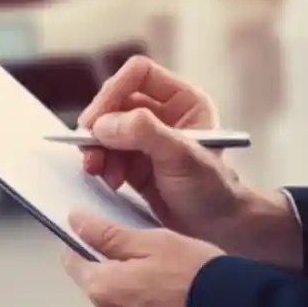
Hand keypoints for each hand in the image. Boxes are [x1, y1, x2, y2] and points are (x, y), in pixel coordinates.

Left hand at [62, 211, 222, 306]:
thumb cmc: (197, 277)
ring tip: (166, 283)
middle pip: (97, 286)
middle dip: (115, 271)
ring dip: (132, 294)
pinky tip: (170, 303)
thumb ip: (107, 234)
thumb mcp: (152, 242)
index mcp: (103, 289)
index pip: (73, 262)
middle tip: (151, 260)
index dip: (85, 244)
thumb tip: (76, 221)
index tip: (102, 237)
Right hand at [79, 56, 218, 191]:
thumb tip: (104, 123)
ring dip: (97, 149)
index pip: (138, 74)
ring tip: (98, 169)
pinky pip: (105, 153)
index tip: (98, 118)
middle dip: (100, 125)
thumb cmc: (214, 190)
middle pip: (115, 101)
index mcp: (183, 100)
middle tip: (89, 146)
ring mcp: (146, 139)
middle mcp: (163, 114)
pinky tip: (112, 180)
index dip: (115, 90)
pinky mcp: (134, 162)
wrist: (219, 232)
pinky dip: (101, 165)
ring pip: (106, 129)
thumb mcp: (181, 156)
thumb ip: (144, 132)